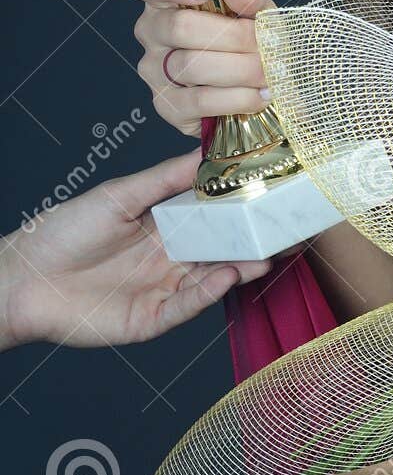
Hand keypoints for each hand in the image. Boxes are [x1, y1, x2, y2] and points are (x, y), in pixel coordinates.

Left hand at [1, 151, 270, 348]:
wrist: (23, 278)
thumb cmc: (63, 231)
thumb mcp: (118, 196)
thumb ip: (163, 180)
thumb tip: (203, 154)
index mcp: (164, 226)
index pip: (213, 218)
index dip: (241, 211)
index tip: (270, 197)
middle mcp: (169, 258)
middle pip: (221, 251)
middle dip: (252, 244)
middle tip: (284, 233)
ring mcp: (162, 290)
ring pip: (211, 280)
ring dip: (239, 269)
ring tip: (264, 257)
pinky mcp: (151, 319)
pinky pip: (187, 307)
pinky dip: (208, 293)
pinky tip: (226, 277)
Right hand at [120, 0, 276, 137]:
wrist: (265, 87)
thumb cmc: (253, 41)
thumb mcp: (259, 11)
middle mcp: (151, 32)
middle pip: (178, 27)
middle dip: (233, 36)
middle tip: (266, 45)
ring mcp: (155, 71)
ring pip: (191, 65)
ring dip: (240, 69)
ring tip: (268, 71)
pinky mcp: (168, 106)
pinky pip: (200, 101)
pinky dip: (237, 97)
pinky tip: (260, 95)